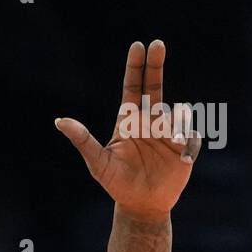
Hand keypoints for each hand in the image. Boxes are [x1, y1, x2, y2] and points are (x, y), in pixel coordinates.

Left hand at [56, 40, 200, 216]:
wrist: (141, 207)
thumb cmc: (117, 184)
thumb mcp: (98, 163)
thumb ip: (83, 140)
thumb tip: (59, 121)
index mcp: (131, 121)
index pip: (134, 88)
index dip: (136, 67)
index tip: (139, 46)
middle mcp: (151, 121)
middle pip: (155, 86)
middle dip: (156, 65)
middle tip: (157, 44)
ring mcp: (169, 133)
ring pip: (178, 112)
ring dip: (175, 121)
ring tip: (171, 140)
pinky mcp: (185, 149)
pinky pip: (192, 137)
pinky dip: (188, 143)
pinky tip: (182, 157)